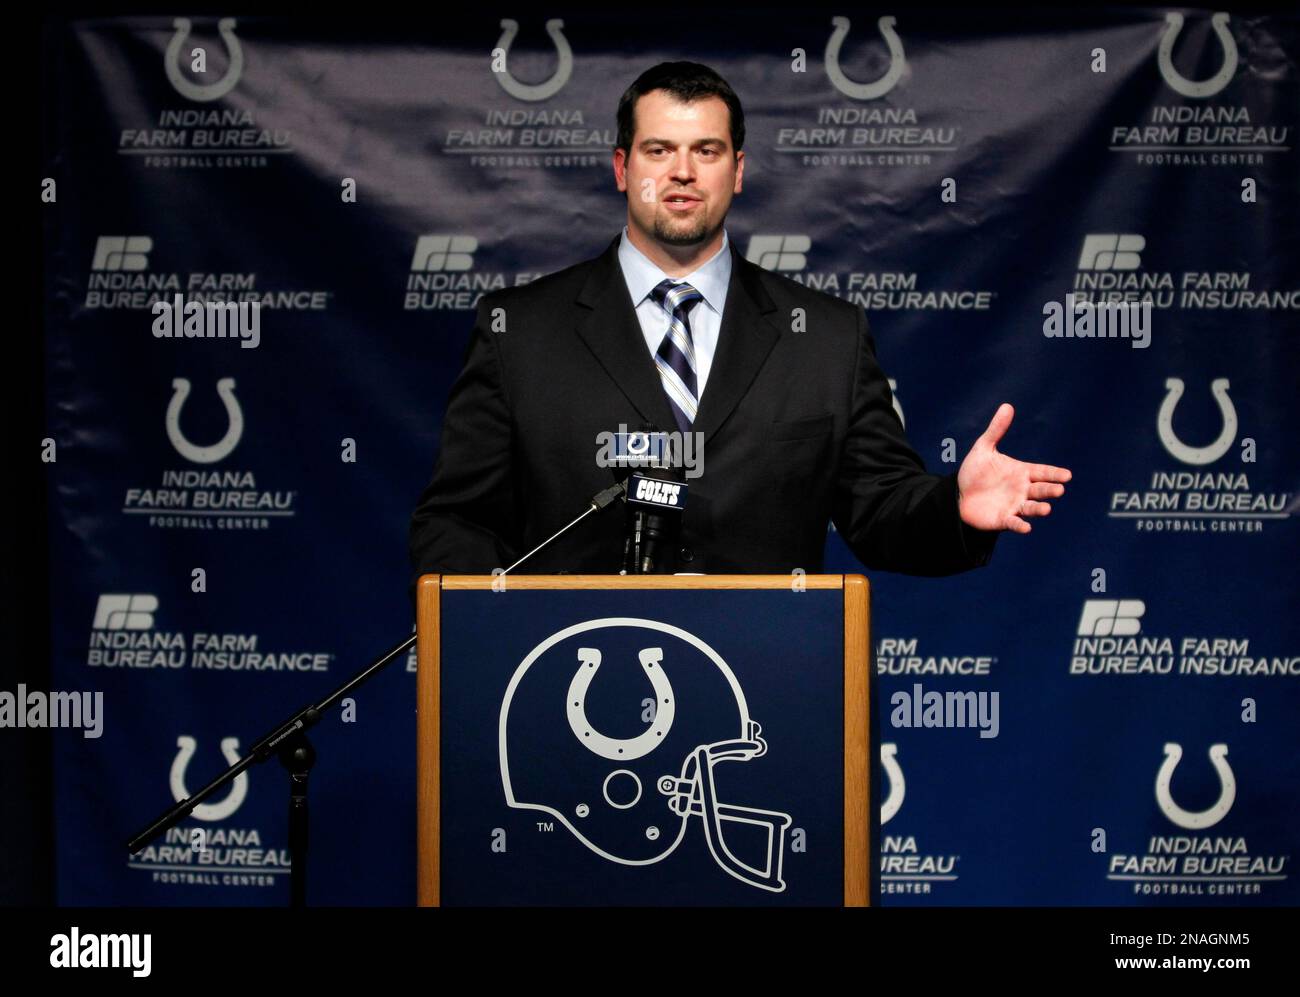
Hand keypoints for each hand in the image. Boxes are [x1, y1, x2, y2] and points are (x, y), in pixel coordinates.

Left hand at [957, 403, 1071, 533]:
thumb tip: (1007, 406)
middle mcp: (1022, 490)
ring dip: (1039, 509)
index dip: (1054, 474)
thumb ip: (996, 430)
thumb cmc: (974, 472)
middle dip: (1050, 490)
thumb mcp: (983, 448)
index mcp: (1021, 472)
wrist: (957, 494)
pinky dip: (1020, 525)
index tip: (1067, 475)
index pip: (1042, 472)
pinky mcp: (1003, 519)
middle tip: (1059, 489)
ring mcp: (1014, 505)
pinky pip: (1014, 523)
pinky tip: (1026, 527)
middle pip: (1040, 490)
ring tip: (1046, 509)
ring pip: (1031, 508)